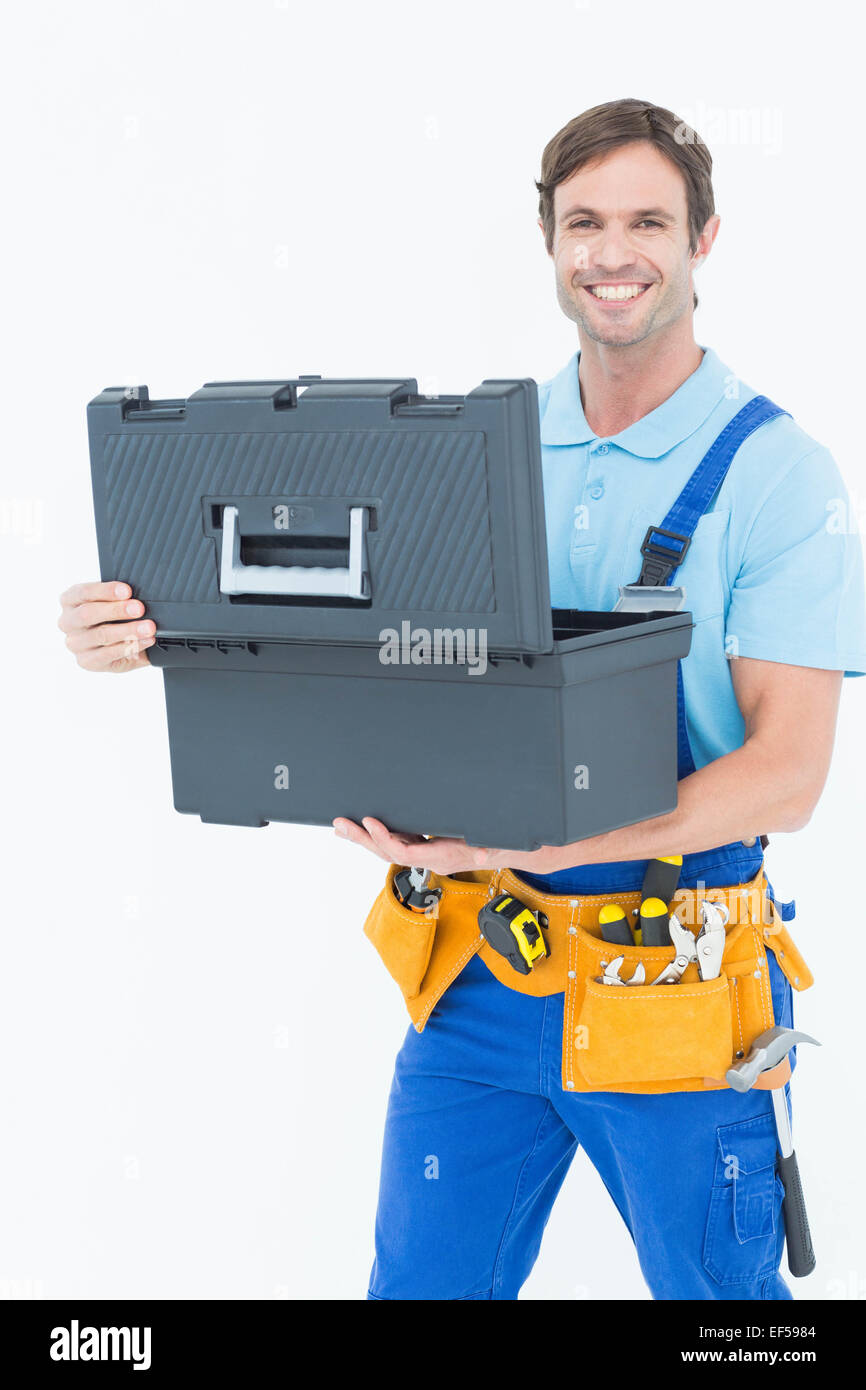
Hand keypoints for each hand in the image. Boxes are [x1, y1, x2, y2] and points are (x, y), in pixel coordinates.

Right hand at [58, 581, 154, 671]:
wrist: (119, 644)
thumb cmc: (114, 618)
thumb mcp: (114, 603)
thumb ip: (119, 598)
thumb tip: (138, 598)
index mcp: (70, 601)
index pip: (83, 592)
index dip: (105, 591)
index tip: (127, 591)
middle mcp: (67, 622)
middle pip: (88, 614)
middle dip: (116, 610)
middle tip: (139, 608)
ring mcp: (74, 644)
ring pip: (100, 635)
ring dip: (128, 630)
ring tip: (149, 627)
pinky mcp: (86, 661)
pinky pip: (108, 654)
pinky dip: (130, 647)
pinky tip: (145, 641)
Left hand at [332, 815, 509, 875]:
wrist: (508, 851)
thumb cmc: (500, 844)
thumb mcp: (493, 844)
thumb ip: (486, 849)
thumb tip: (481, 854)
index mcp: (441, 857)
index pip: (404, 852)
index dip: (385, 838)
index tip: (370, 822)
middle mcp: (430, 860)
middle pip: (389, 852)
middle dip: (363, 838)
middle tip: (340, 825)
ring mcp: (428, 854)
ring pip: (390, 848)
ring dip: (366, 838)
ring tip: (343, 827)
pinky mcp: (429, 847)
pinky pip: (400, 843)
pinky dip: (382, 835)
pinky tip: (369, 827)